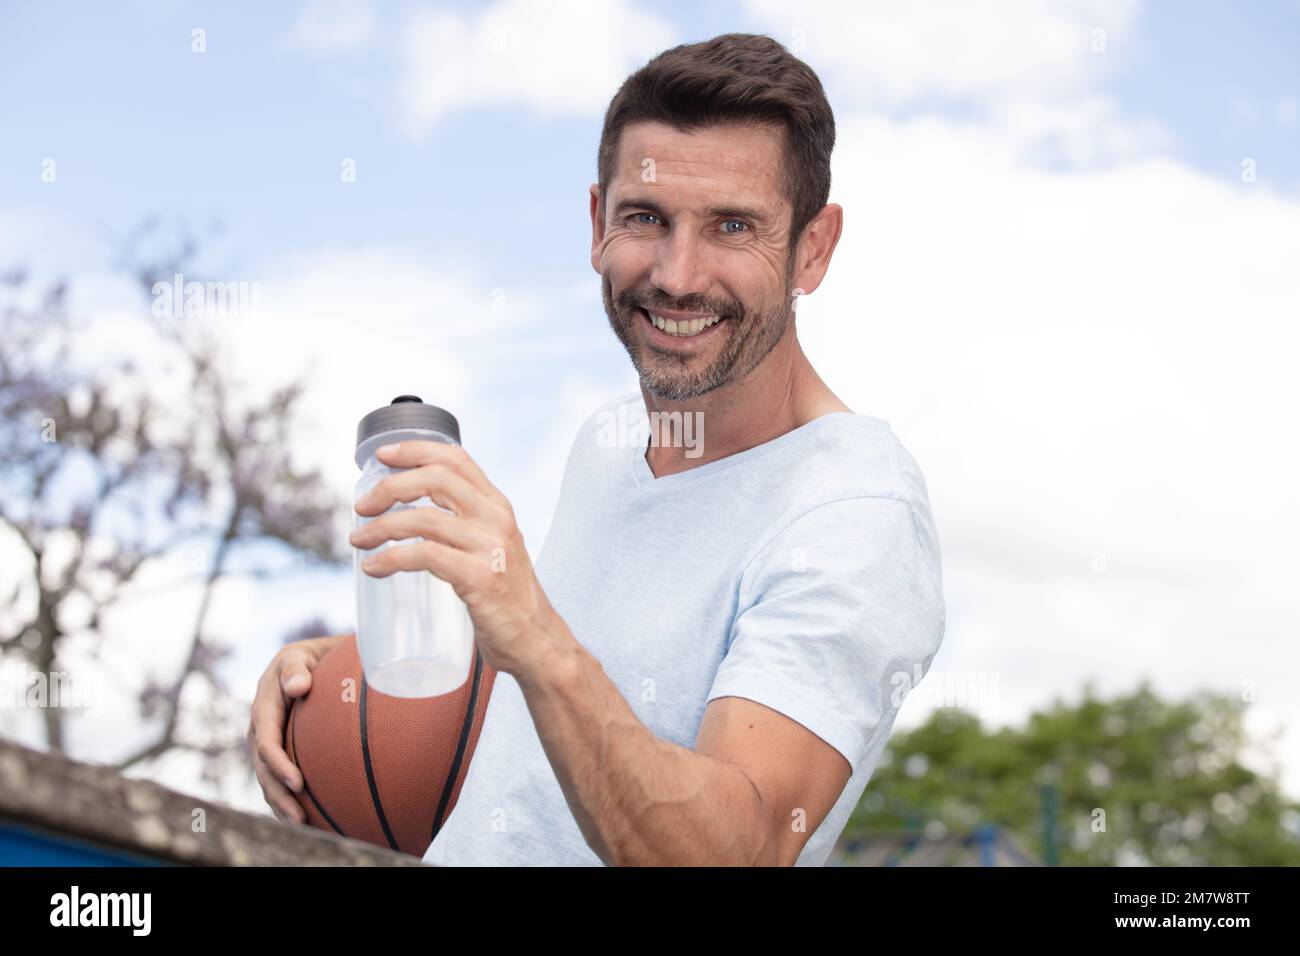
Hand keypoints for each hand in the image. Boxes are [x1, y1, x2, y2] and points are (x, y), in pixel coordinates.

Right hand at [247, 632, 347, 823]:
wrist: (306, 662)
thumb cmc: (306, 659)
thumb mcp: (298, 657)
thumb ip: (296, 669)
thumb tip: (298, 686)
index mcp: (263, 707)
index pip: (266, 741)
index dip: (278, 763)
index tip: (298, 782)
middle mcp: (260, 729)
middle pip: (263, 769)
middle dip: (278, 795)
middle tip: (300, 817)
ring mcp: (266, 742)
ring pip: (267, 779)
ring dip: (281, 803)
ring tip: (301, 824)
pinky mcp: (276, 751)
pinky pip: (276, 779)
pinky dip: (285, 798)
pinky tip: (302, 817)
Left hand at [348, 440, 562, 677]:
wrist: (533, 639)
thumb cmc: (504, 596)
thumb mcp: (490, 546)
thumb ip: (463, 525)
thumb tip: (407, 512)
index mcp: (497, 505)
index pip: (456, 458)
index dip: (415, 450)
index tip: (382, 455)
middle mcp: (496, 518)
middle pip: (435, 479)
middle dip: (389, 486)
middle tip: (362, 506)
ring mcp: (490, 546)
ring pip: (423, 518)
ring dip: (380, 527)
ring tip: (358, 540)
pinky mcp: (479, 576)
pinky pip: (423, 556)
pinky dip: (390, 558)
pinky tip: (373, 568)